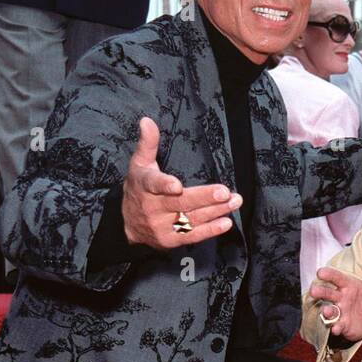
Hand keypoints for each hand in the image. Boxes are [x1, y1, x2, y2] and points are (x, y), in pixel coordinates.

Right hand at [122, 117, 241, 249]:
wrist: (127, 224)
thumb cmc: (139, 188)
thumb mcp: (139, 164)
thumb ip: (148, 143)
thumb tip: (147, 121)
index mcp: (145, 186)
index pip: (153, 184)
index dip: (164, 186)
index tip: (177, 186)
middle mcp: (152, 208)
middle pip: (180, 203)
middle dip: (204, 198)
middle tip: (225, 192)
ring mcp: (161, 226)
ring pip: (190, 219)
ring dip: (215, 211)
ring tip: (234, 201)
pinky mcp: (170, 240)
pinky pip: (192, 236)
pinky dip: (210, 230)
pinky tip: (226, 222)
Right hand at [309, 261, 361, 342]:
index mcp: (347, 286)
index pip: (336, 278)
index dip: (328, 274)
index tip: (320, 272)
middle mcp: (340, 298)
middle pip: (327, 293)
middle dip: (320, 292)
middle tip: (314, 291)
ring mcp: (339, 312)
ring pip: (329, 310)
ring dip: (327, 311)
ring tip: (327, 311)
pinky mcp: (342, 325)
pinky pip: (336, 325)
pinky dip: (335, 327)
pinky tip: (336, 328)